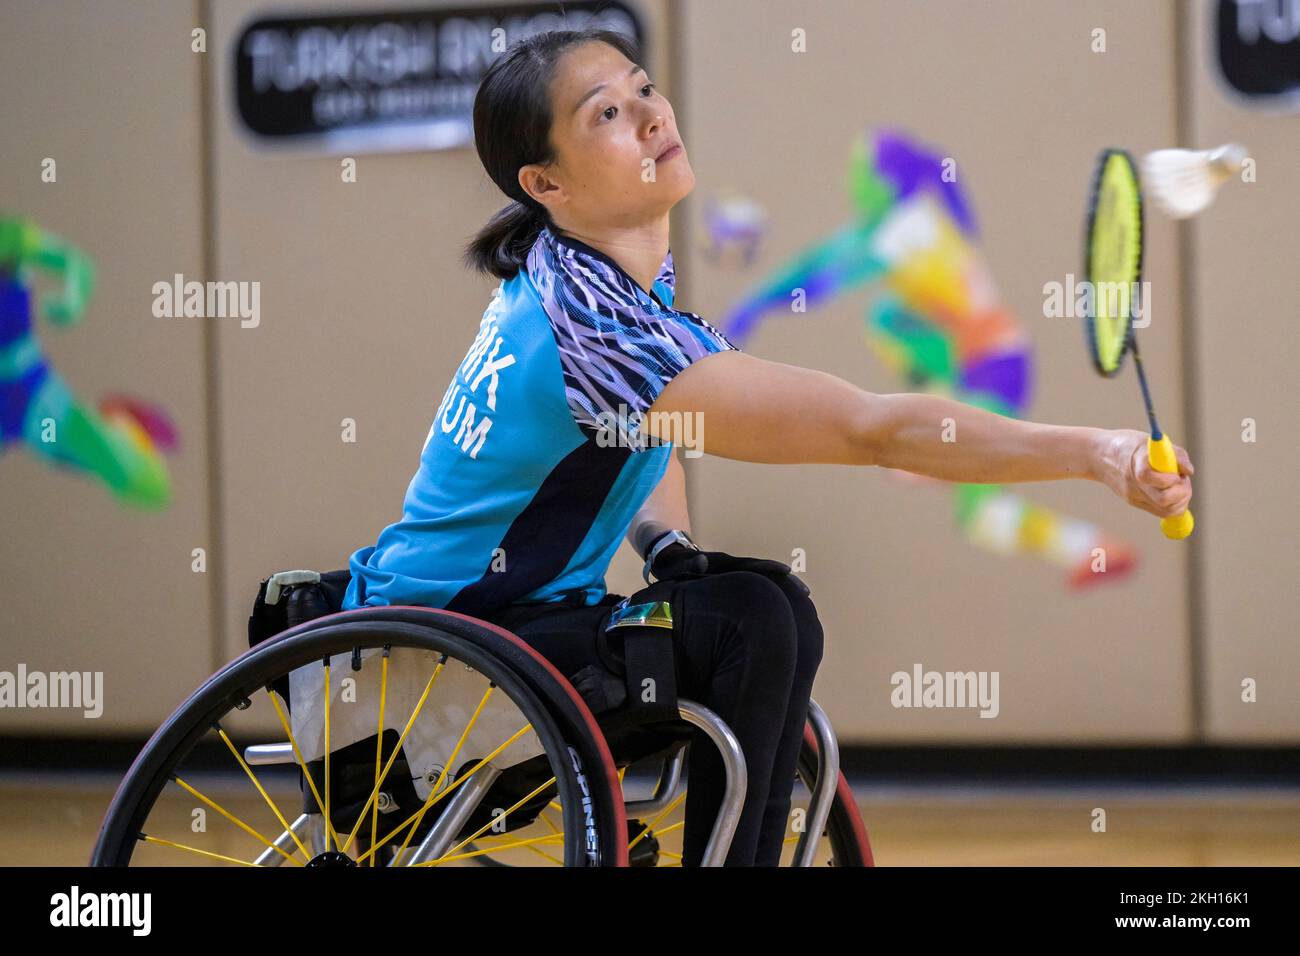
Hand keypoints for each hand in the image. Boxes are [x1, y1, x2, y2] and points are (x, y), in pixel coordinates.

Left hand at [650, 544, 810, 596]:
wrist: (668, 554)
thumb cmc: (670, 563)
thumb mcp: (674, 564)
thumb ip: (687, 564)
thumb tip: (702, 561)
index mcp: (721, 562)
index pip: (749, 565)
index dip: (767, 568)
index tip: (787, 572)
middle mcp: (731, 566)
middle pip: (763, 572)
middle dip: (784, 581)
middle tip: (805, 592)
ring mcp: (732, 574)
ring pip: (761, 580)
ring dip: (781, 589)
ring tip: (802, 601)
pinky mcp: (730, 583)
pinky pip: (754, 587)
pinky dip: (769, 594)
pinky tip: (782, 608)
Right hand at [1097, 429, 1193, 519]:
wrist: (1097, 456)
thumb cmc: (1126, 445)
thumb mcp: (1150, 441)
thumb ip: (1174, 454)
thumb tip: (1189, 471)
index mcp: (1136, 466)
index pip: (1160, 480)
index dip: (1174, 479)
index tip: (1178, 471)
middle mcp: (1133, 485)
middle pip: (1164, 501)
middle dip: (1182, 493)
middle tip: (1182, 481)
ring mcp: (1133, 496)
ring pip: (1165, 511)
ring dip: (1180, 501)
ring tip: (1178, 486)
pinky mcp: (1134, 501)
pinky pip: (1159, 510)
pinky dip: (1171, 504)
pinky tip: (1170, 491)